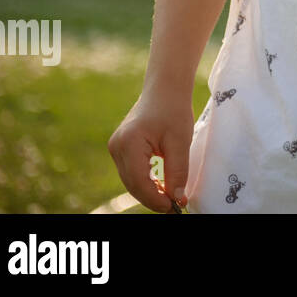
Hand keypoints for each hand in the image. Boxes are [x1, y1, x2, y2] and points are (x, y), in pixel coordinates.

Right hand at [107, 88, 193, 212]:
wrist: (165, 88)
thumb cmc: (174, 110)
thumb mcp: (180, 142)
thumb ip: (177, 171)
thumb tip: (177, 198)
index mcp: (129, 143)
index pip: (138, 182)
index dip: (155, 199)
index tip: (174, 207)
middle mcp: (117, 146)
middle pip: (132, 183)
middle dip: (152, 198)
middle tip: (175, 206)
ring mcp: (116, 147)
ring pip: (130, 180)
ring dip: (149, 191)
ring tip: (170, 198)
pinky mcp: (120, 147)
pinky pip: (131, 171)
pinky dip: (145, 181)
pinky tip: (161, 187)